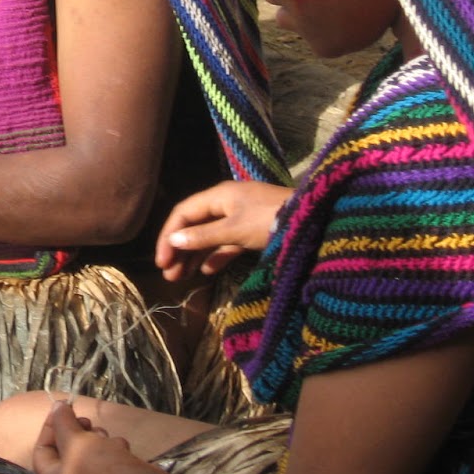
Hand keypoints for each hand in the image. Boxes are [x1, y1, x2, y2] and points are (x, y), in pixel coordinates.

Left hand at [32, 400, 149, 473]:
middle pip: (66, 448)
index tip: (62, 408)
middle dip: (77, 431)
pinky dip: (110, 449)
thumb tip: (57, 405)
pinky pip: (105, 458)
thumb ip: (62, 420)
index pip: (42, 448)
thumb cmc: (96, 464)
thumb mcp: (74, 438)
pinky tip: (117, 448)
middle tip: (86, 420)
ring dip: (96, 438)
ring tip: (102, 436)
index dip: (50, 426)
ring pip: (88, 451)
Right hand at [155, 180, 291, 283]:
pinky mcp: (252, 230)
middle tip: (168, 274)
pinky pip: (226, 242)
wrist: (312, 221)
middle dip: (178, 249)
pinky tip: (206, 271)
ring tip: (180, 277)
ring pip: (209, 236)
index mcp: (218, 196)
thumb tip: (174, 241)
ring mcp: (239, 216)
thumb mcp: (235, 230)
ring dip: (193, 255)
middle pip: (194, 226)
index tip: (161, 261)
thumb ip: (204, 236)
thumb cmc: (270, 220)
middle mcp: (226, 203)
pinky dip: (215, 255)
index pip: (183, 214)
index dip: (168, 236)